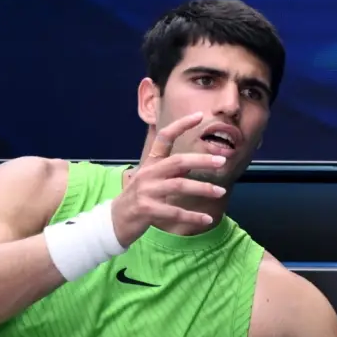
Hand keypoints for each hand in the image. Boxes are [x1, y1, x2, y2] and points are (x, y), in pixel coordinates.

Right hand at [110, 111, 227, 244]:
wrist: (114, 221)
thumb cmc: (137, 198)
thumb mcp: (151, 180)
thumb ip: (170, 171)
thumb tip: (191, 164)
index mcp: (150, 162)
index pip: (165, 137)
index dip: (181, 125)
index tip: (199, 116)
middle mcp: (148, 173)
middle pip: (178, 161)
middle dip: (202, 160)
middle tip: (221, 161)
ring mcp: (146, 191)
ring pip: (179, 185)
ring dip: (202, 189)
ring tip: (220, 191)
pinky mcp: (147, 209)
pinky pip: (174, 212)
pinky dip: (192, 217)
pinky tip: (207, 219)